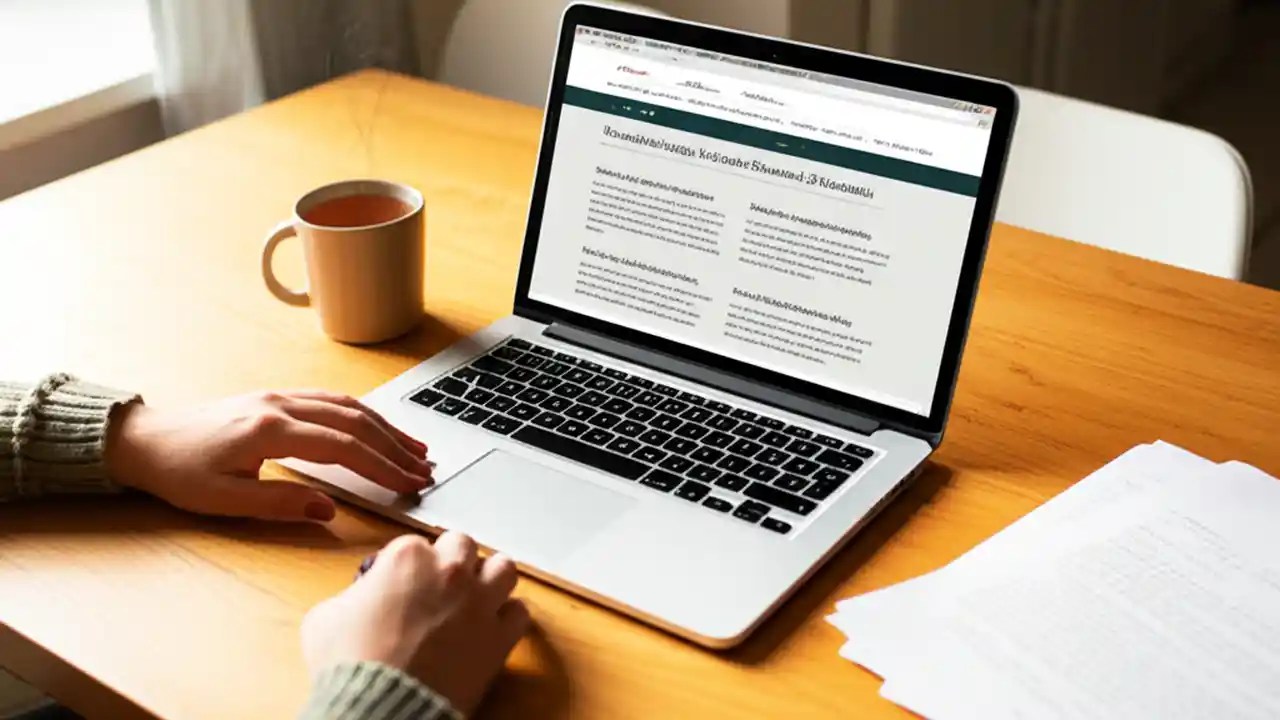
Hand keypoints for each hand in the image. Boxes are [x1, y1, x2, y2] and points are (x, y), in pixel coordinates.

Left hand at [105, 390, 432, 521]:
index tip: (409, 484)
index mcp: (270, 430)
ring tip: (415, 448)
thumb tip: (327, 510)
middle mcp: (281, 405)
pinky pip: (331, 399)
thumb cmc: (178, 472)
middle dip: (395, 446)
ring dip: (385, 426)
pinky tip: (378, 427)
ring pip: (348, 405)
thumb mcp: (223, 500)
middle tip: (425, 469)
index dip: (382, 466)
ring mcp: (280, 397)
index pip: (344, 446)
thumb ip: (279, 503)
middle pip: (355, 421)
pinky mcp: (276, 397)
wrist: (144, 439)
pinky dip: (363, 413)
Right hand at [301, 533, 530, 714]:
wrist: (379, 708)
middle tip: (439, 583)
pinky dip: (507, 617)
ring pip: (503, 567)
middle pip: (462, 544)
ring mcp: (480, 601)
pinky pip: (519, 611)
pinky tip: (491, 626)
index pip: (413, 543)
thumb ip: (352, 594)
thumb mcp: (326, 617)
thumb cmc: (348, 663)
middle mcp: (450, 571)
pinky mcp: (499, 636)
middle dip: (451, 560)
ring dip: (489, 577)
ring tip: (475, 594)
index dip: (406, 564)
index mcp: (407, 558)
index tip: (401, 581)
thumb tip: (362, 598)